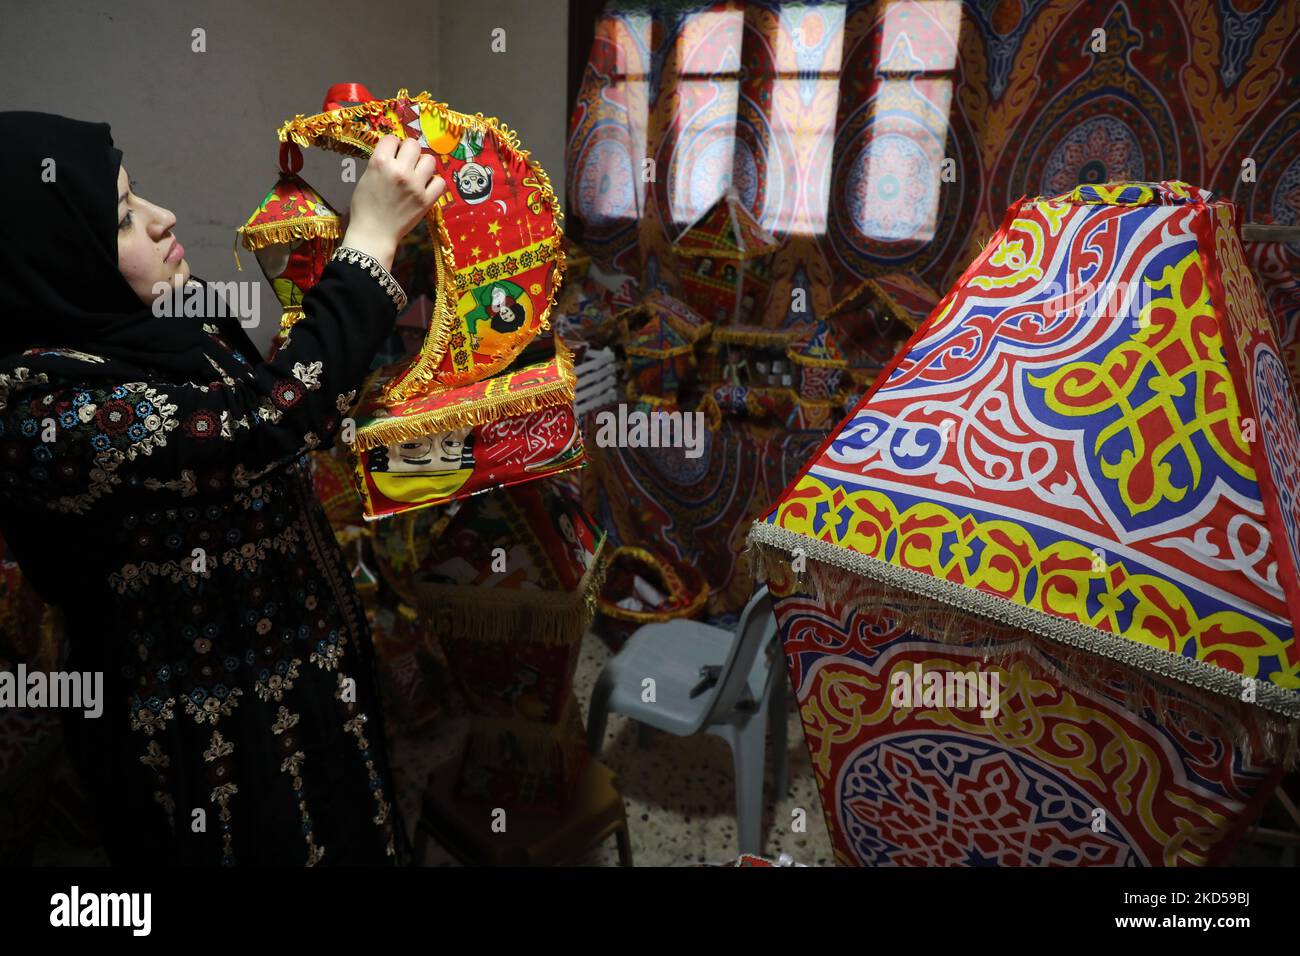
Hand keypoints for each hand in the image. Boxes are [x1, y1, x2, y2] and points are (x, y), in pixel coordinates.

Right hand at [342, 135, 445, 269]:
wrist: (373, 234)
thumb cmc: (364, 207)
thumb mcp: (365, 178)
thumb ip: (380, 163)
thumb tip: (395, 153)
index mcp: (380, 162)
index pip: (392, 139)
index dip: (392, 146)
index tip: (392, 154)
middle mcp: (399, 170)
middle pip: (414, 145)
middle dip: (409, 151)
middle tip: (406, 162)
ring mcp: (415, 185)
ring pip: (429, 160)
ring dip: (423, 165)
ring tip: (416, 174)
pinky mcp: (426, 200)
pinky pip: (440, 182)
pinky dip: (434, 183)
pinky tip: (425, 187)